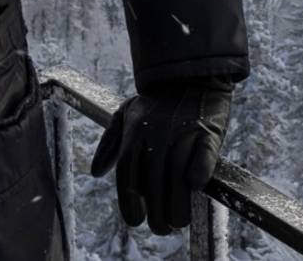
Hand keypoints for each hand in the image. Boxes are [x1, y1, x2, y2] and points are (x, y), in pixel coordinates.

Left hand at [88, 80, 231, 234]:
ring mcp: (182, 132)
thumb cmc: (157, 101)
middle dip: (156, 212)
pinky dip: (199, 173)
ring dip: (178, 204)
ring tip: (178, 222)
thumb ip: (111, 142)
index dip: (129, 201)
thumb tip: (95, 172)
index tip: (135, 220)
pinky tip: (196, 187)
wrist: (191, 74)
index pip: (127, 174)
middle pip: (152, 181)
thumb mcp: (127, 114)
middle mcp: (156, 133)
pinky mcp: (207, 132)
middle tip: (161, 228)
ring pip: (177, 175)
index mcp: (134, 132)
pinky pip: (203, 157)